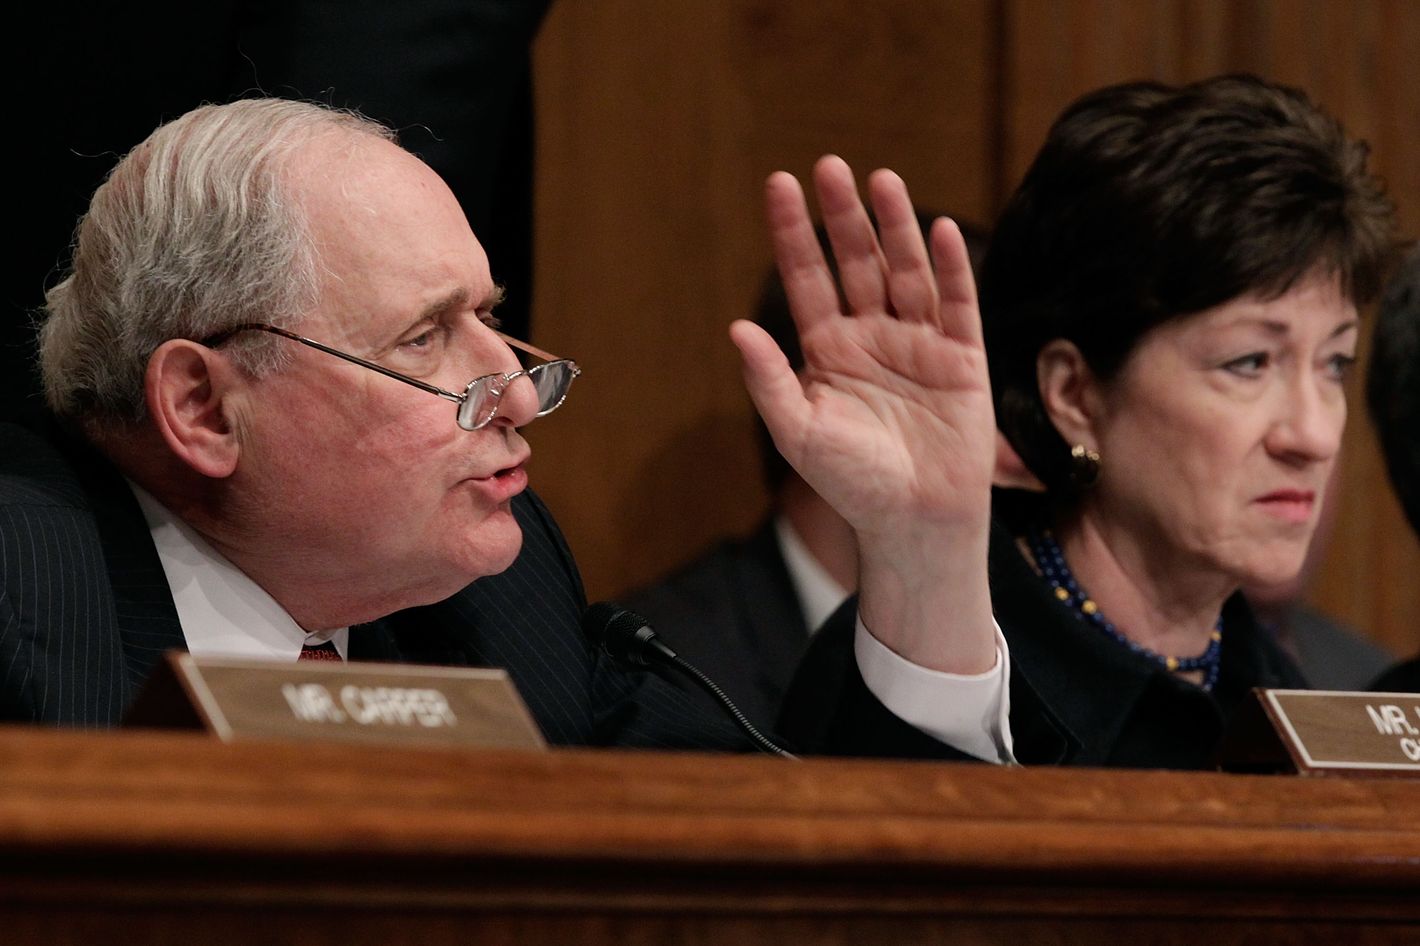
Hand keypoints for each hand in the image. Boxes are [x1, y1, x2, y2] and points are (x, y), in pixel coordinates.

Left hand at [730, 155, 995, 671]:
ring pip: (906, 272)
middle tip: (829, 166)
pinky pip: (958, 304)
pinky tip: (941, 230)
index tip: (780, 185)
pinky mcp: (962, 358)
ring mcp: (919, 343)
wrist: (914, 521)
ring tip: (881, 181)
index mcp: (827, 350)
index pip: (807, 278)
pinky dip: (951, 268)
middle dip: (843, 216)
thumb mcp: (798, 432)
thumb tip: (736, 327)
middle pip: (857, 262)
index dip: (794, 233)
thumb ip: (769, 381)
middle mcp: (872, 337)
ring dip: (895, 227)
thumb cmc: (851, 482)